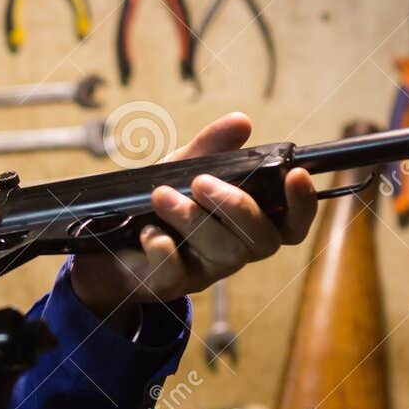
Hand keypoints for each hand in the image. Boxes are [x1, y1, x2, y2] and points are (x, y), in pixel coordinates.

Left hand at [70, 112, 318, 318]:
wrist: (106, 241)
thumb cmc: (158, 204)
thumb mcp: (182, 168)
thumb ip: (211, 149)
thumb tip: (241, 122)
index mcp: (247, 222)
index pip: (292, 225)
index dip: (302, 205)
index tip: (295, 174)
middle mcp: (234, 250)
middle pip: (262, 241)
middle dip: (236, 206)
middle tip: (200, 181)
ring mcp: (204, 272)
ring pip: (222, 254)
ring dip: (192, 219)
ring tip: (161, 195)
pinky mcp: (169, 286)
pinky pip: (176, 273)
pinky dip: (163, 248)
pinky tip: (148, 230)